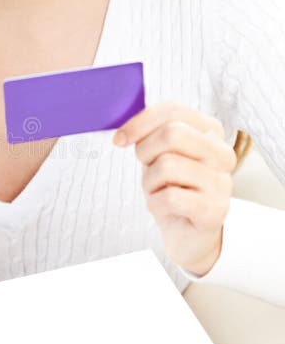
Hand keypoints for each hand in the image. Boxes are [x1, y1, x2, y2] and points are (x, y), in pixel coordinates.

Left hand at [113, 102, 236, 274]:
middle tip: (147, 169)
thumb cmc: (173, 187)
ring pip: (167, 166)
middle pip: (172, 134)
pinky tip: (164, 208)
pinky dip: (155, 204)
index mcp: (211, 131)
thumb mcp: (160, 153)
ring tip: (160, 191)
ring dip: (150, 183)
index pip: (174, 111)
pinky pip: (170, 198)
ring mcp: (222, 181)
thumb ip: (150, 133)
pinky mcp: (215, 209)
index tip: (120, 139)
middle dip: (146, 152)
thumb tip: (124, 129)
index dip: (140, 122)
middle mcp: (222, 153)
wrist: (189, 232)